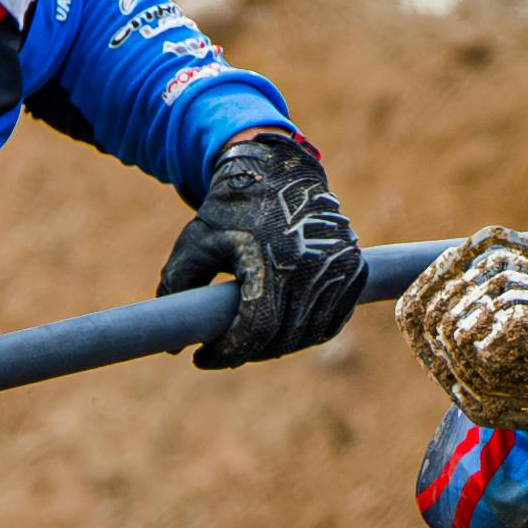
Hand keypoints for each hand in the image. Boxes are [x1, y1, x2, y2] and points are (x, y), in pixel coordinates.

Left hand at [159, 125, 366, 367]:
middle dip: (248, 352)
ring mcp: (339, 269)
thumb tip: (173, 346)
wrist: (281, 169)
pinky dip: (306, 333)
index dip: (227, 353)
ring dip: (277, 346)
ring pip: (309, 335)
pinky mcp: (354, 270)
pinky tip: (280, 329)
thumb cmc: (232, 207)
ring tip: (248, 339)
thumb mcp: (196, 241)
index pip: (255, 330)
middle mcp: (312, 267)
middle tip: (222, 350)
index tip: (201, 358)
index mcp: (271, 259)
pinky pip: (331, 321)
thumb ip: (177, 288)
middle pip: (282, 339)